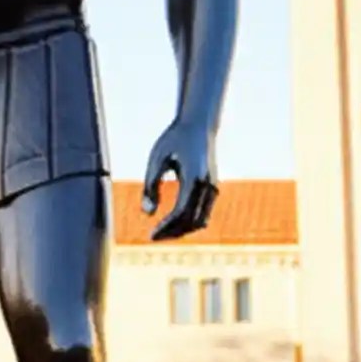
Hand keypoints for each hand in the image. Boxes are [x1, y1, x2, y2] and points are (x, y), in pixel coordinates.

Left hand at [142, 119, 218, 240]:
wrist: (199, 124)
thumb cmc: (174, 139)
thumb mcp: (156, 158)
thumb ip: (150, 185)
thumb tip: (147, 213)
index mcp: (194, 178)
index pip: (181, 212)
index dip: (166, 227)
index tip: (151, 235)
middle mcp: (208, 186)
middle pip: (192, 221)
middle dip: (173, 233)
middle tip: (153, 237)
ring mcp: (213, 188)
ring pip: (200, 221)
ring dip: (182, 230)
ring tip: (161, 232)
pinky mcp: (213, 188)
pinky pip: (204, 213)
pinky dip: (190, 222)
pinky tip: (173, 222)